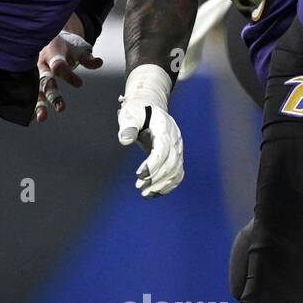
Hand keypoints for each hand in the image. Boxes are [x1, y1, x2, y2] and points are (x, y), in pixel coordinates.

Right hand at [35, 30, 102, 122]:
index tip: (79, 84)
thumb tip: (99, 62)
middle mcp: (41, 63)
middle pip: (46, 80)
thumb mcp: (79, 48)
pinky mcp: (32, 80)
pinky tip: (34, 117)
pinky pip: (31, 93)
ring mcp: (35, 72)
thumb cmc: (66, 46)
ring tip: (42, 118)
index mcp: (53, 52)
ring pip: (36, 89)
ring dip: (39, 104)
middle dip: (53, 95)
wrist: (48, 38)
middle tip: (61, 108)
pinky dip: (32, 104)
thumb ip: (87, 58)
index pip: (59, 65)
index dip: (68, 75)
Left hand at [117, 65, 182, 196]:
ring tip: (144, 194)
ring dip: (161, 185)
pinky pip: (177, 174)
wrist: (150, 107)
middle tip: (138, 187)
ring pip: (176, 171)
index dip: (152, 164)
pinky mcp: (176, 156)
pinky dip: (167, 186)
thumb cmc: (137, 111)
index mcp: (164, 128)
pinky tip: (153, 193)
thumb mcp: (130, 114)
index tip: (139, 175)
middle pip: (171, 163)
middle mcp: (175, 139)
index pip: (163, 149)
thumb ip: (127, 126)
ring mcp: (178, 149)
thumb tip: (124, 140)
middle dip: (155, 178)